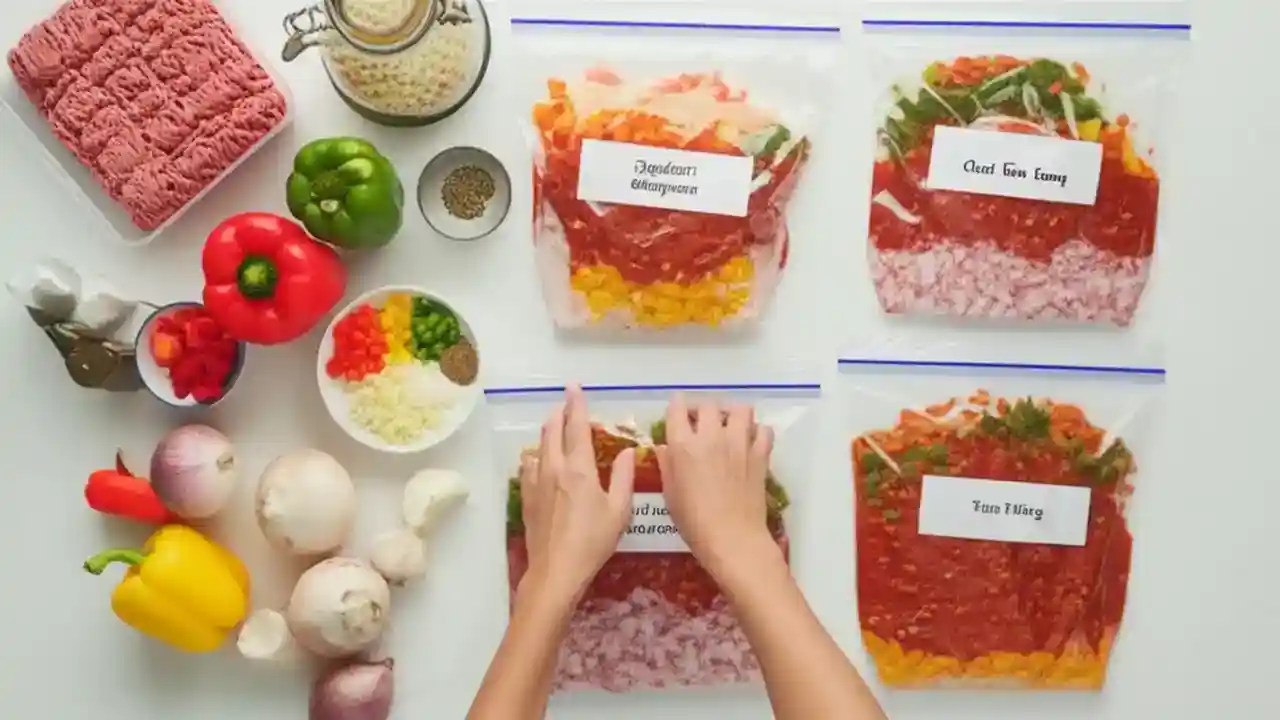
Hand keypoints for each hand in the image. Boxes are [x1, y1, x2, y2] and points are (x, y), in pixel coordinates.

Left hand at [518, 385, 634, 604]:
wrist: (556, 571)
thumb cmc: (593, 542)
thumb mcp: (619, 511)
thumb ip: (622, 477)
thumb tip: (626, 452)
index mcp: (579, 469)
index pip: (577, 428)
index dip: (577, 405)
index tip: (575, 387)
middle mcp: (554, 469)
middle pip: (552, 432)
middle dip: (559, 413)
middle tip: (565, 403)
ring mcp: (537, 484)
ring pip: (538, 448)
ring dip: (547, 433)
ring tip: (553, 426)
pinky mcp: (528, 499)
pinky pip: (528, 468)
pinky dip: (535, 456)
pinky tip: (537, 459)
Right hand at [655, 395, 776, 579]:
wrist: (732, 539)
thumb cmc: (694, 522)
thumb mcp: (670, 494)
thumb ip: (667, 465)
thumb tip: (665, 448)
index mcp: (683, 445)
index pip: (677, 408)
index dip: (677, 406)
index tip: (678, 410)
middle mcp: (711, 436)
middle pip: (708, 405)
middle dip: (702, 409)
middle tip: (701, 422)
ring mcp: (739, 443)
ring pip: (740, 409)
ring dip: (732, 414)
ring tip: (728, 426)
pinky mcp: (760, 454)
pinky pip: (763, 430)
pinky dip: (757, 432)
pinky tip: (750, 442)